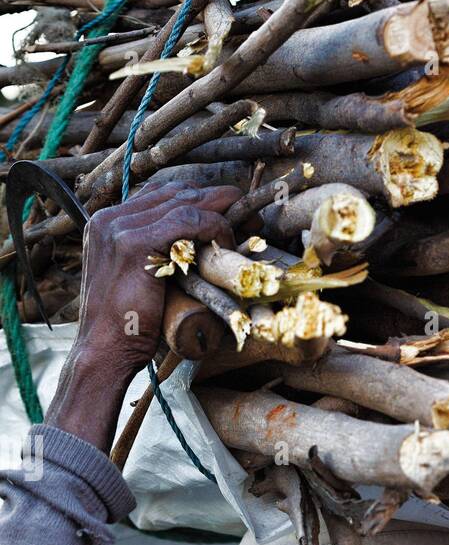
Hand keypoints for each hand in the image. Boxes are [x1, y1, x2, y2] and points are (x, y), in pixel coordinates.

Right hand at [75, 181, 241, 381]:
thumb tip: (199, 249)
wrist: (104, 352)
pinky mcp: (134, 244)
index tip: (231, 213)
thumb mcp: (141, 282)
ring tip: (242, 233)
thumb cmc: (127, 328)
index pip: (161, 195)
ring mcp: (119, 228)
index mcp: (108, 224)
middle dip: (216, 201)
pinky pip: (186, 221)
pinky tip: (224, 246)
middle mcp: (110, 219)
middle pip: (174, 192)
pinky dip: (212, 228)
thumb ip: (158, 257)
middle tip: (248, 218)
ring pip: (183, 202)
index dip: (200, 199)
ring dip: (219, 215)